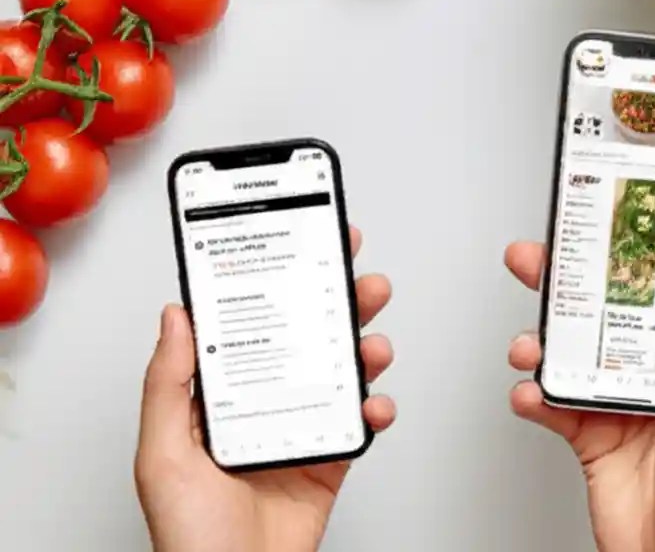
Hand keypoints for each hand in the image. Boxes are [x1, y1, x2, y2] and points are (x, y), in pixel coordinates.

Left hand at [135, 227, 396, 551]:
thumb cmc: (190, 539)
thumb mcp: (162, 456)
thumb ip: (168, 385)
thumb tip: (175, 318)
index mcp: (216, 398)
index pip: (249, 325)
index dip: (275, 283)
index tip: (298, 247)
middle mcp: (261, 405)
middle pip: (306, 339)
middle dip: (338, 304)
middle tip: (357, 280)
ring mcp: (300, 429)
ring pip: (341, 373)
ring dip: (365, 350)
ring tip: (373, 343)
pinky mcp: (331, 459)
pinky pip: (362, 424)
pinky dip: (377, 409)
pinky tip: (375, 405)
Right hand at [505, 242, 654, 551]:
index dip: (647, 262)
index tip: (622, 229)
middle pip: (613, 315)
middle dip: (574, 284)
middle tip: (545, 259)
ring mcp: (622, 405)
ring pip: (575, 353)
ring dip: (544, 340)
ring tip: (531, 342)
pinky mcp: (590, 436)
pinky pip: (553, 404)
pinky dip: (533, 394)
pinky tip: (530, 391)